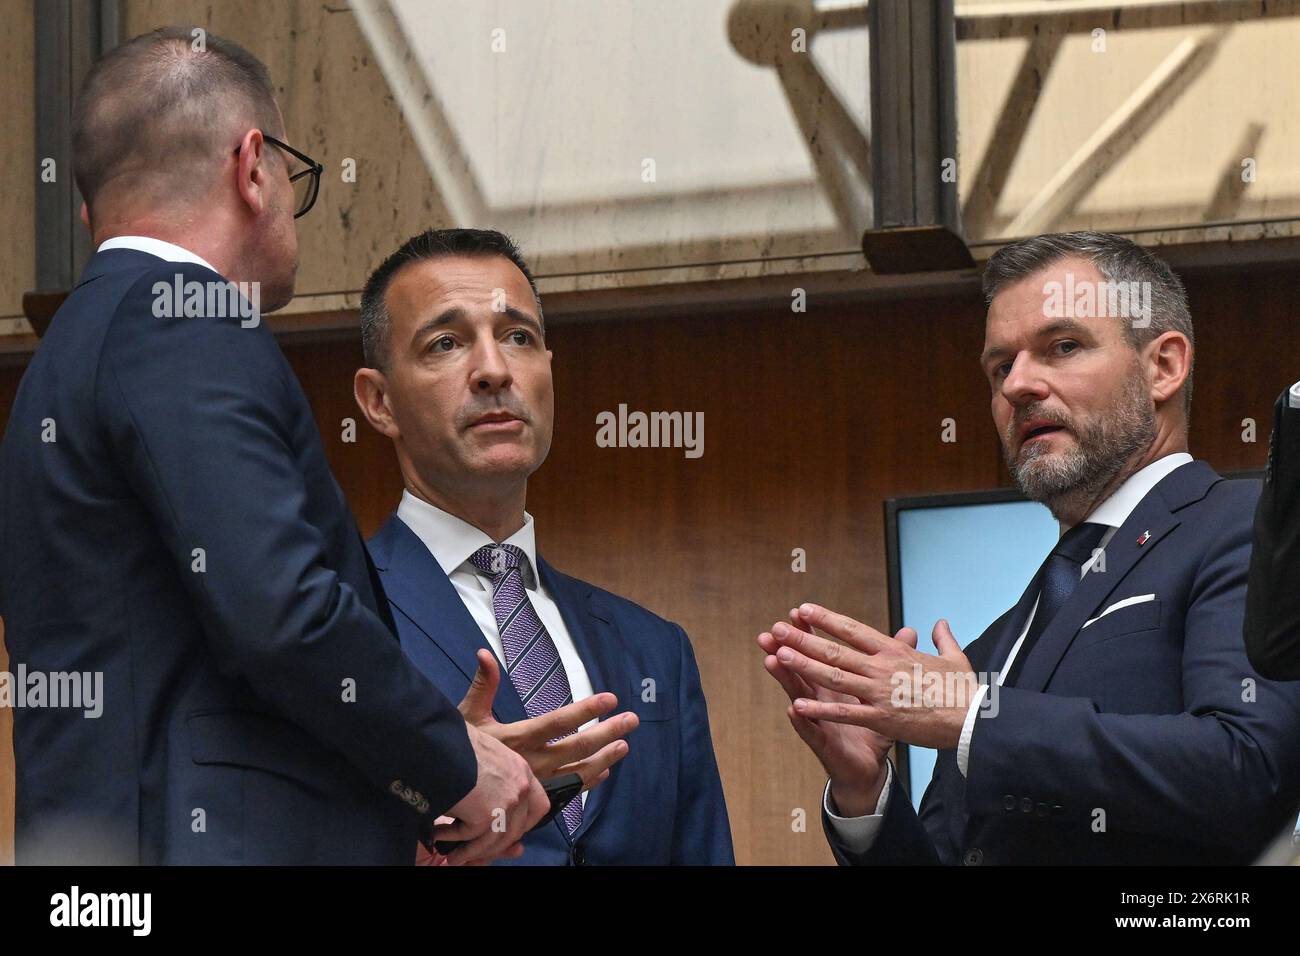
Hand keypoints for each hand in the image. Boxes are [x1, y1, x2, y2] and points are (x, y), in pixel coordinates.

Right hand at [438, 721, 549, 865]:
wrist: (435, 740)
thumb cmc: (452, 743)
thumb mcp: (484, 757)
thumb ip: (494, 782)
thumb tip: (493, 814)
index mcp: (522, 770)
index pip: (538, 807)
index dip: (524, 824)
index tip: (509, 833)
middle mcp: (520, 788)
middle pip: (517, 830)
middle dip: (496, 845)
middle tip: (476, 851)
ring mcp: (506, 802)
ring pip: (494, 840)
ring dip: (471, 851)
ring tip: (453, 854)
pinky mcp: (486, 815)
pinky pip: (470, 838)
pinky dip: (452, 841)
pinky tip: (437, 836)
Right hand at [458, 649, 636, 788]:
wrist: (451, 789)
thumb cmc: (461, 750)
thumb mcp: (468, 715)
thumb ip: (483, 684)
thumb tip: (484, 654)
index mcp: (517, 738)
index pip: (558, 722)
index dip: (586, 710)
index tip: (610, 699)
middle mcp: (532, 763)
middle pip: (578, 748)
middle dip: (608, 732)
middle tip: (632, 720)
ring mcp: (537, 784)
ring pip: (579, 773)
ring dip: (606, 758)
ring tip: (625, 745)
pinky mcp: (537, 800)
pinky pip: (570, 791)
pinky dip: (589, 780)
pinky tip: (604, 772)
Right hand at [759, 608, 898, 815]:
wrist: (869, 769)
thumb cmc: (873, 727)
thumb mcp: (886, 692)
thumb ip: (894, 661)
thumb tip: (909, 632)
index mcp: (836, 682)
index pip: (821, 651)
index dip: (810, 632)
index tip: (799, 612)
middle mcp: (822, 697)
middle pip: (802, 667)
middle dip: (787, 647)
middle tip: (774, 629)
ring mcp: (819, 720)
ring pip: (799, 695)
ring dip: (785, 677)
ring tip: (772, 659)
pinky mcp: (824, 744)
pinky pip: (812, 731)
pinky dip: (802, 720)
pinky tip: (793, 708)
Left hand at [771, 603, 976, 750]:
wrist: (974, 720)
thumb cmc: (964, 690)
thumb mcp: (954, 657)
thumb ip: (943, 638)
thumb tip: (939, 623)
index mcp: (895, 651)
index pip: (853, 629)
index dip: (826, 619)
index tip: (804, 609)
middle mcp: (882, 667)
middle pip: (835, 650)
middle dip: (804, 639)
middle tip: (778, 629)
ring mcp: (880, 692)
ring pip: (834, 676)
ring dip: (804, 666)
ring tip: (780, 656)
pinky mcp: (882, 718)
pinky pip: (844, 712)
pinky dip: (819, 709)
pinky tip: (797, 705)